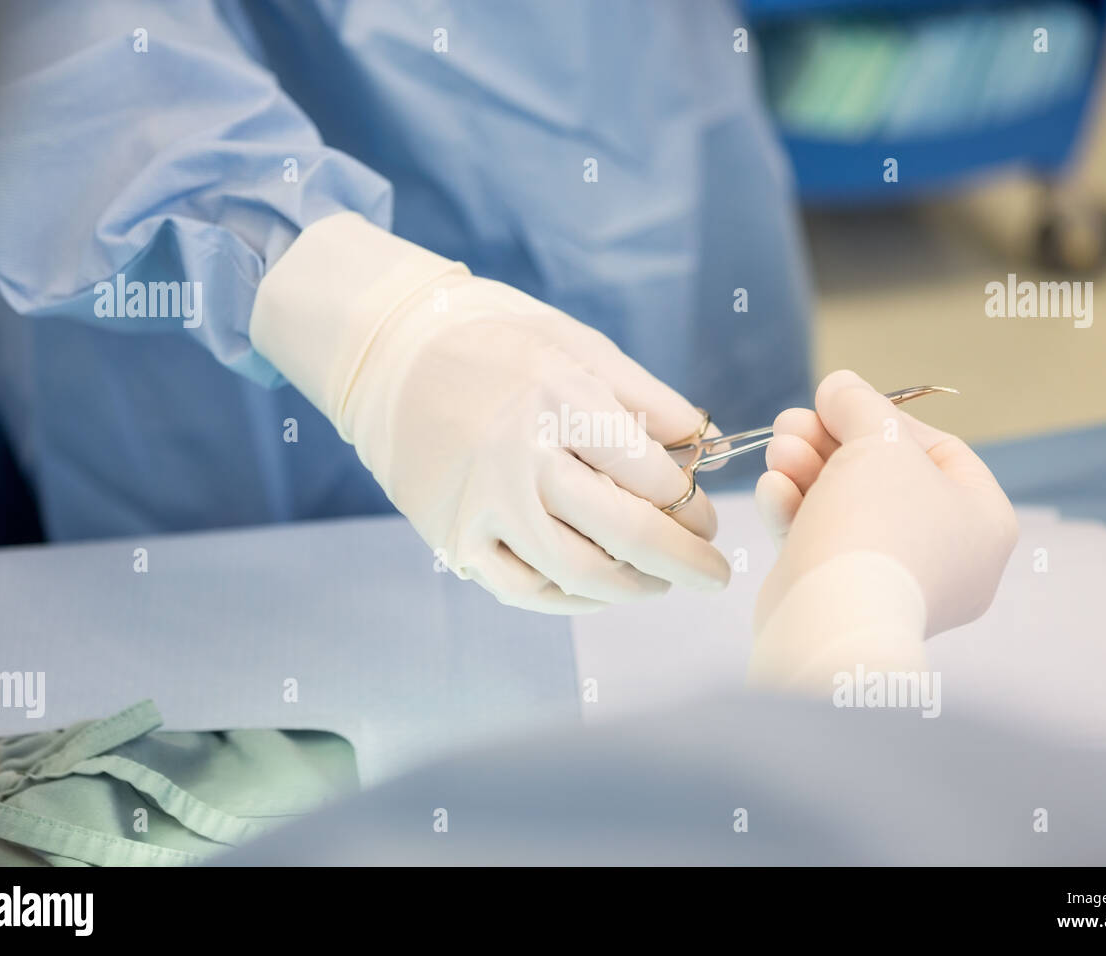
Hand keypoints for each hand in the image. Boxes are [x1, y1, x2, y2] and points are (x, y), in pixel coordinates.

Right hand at [347, 276, 729, 612]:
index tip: (707, 519)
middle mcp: (523, 458)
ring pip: (578, 573)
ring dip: (633, 588)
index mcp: (563, 401)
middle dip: (685, 563)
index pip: (654, 479)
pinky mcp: (454, 536)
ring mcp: (485, 504)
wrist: (391, 355)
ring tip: (659, 584)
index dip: (695, 509)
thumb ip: (649, 400)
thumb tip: (709, 447)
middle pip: (626, 534)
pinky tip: (597, 589)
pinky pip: (524, 587)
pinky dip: (570, 598)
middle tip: (713, 576)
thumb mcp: (580, 346)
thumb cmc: (497, 342)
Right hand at [754, 370, 1017, 638]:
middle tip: (793, 421)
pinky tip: (773, 487)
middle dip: (832, 442)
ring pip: (849, 509)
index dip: (887, 419)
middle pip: (886, 477)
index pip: (943, 451)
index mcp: (983, 522)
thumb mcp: (877, 442)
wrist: (831, 619)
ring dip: (807, 471)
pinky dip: (798, 511)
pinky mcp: (844, 600)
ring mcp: (894, 583)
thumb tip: (840, 385)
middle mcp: (949, 558)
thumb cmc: (878, 525)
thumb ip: (859, 405)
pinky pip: (825, 543)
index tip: (842, 402)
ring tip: (778, 447)